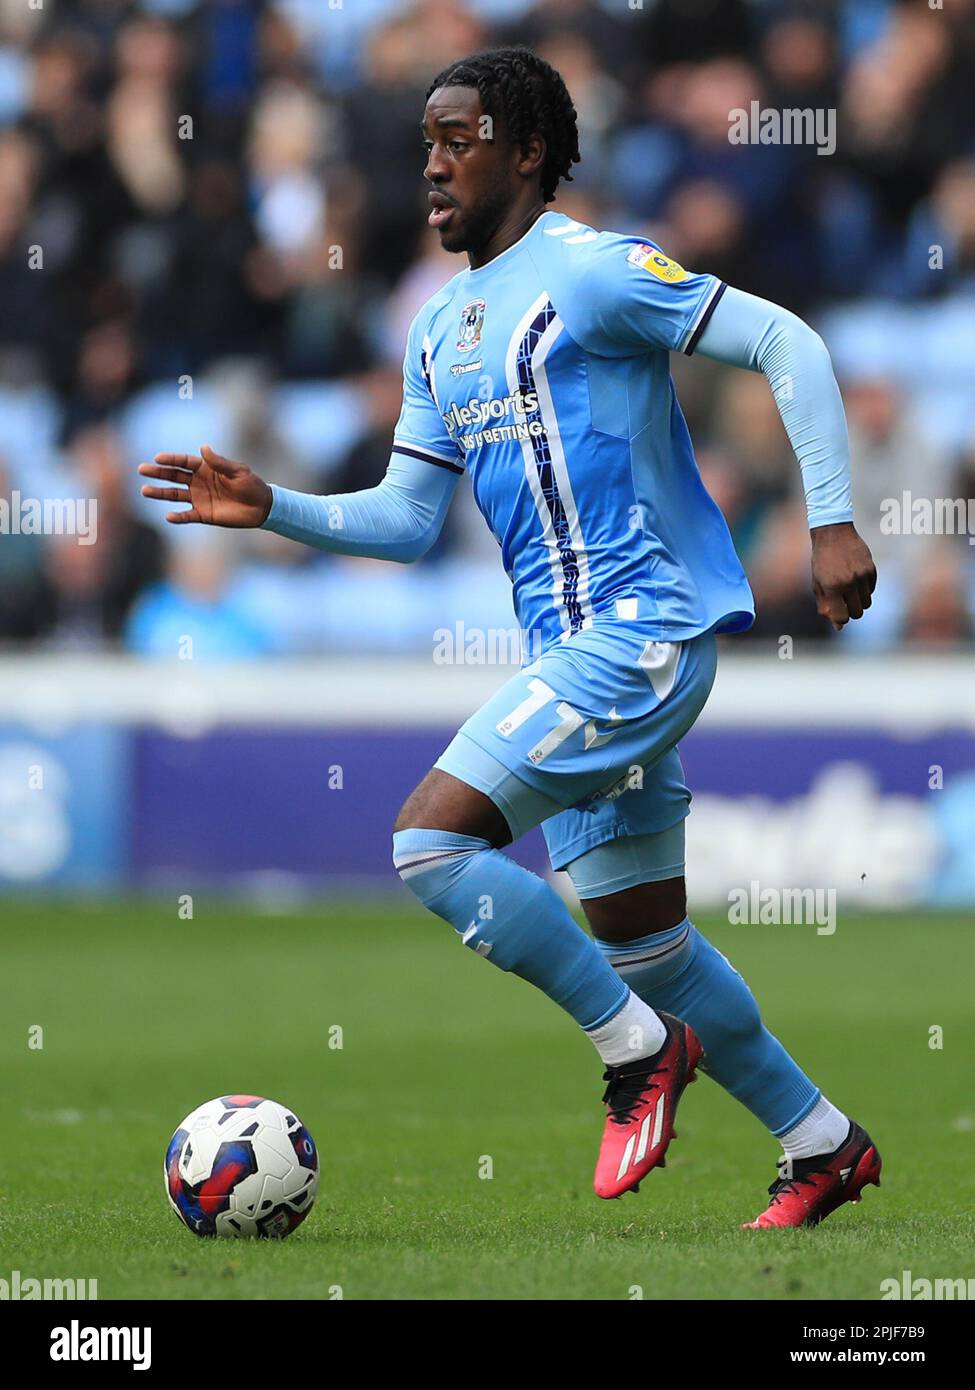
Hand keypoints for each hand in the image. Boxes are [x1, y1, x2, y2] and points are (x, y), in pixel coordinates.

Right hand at [138, 444, 272, 526]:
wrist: (261, 507)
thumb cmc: (251, 485)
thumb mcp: (238, 471)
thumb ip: (219, 462)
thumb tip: (203, 447)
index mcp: (205, 468)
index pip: (183, 462)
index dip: (171, 459)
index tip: (157, 458)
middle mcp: (198, 482)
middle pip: (174, 476)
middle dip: (158, 473)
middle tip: (142, 469)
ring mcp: (199, 498)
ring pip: (174, 495)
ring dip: (160, 493)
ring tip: (145, 491)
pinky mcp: (203, 514)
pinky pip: (187, 516)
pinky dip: (178, 517)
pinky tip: (168, 516)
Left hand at [810, 521, 876, 629]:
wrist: (833, 534)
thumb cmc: (822, 562)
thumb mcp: (818, 584)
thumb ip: (826, 606)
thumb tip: (838, 627)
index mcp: (832, 587)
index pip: (842, 617)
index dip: (840, 619)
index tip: (837, 613)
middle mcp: (849, 582)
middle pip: (857, 613)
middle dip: (850, 612)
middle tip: (843, 603)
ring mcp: (862, 575)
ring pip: (866, 603)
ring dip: (858, 601)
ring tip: (848, 590)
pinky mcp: (871, 569)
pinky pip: (872, 590)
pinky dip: (864, 590)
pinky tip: (855, 579)